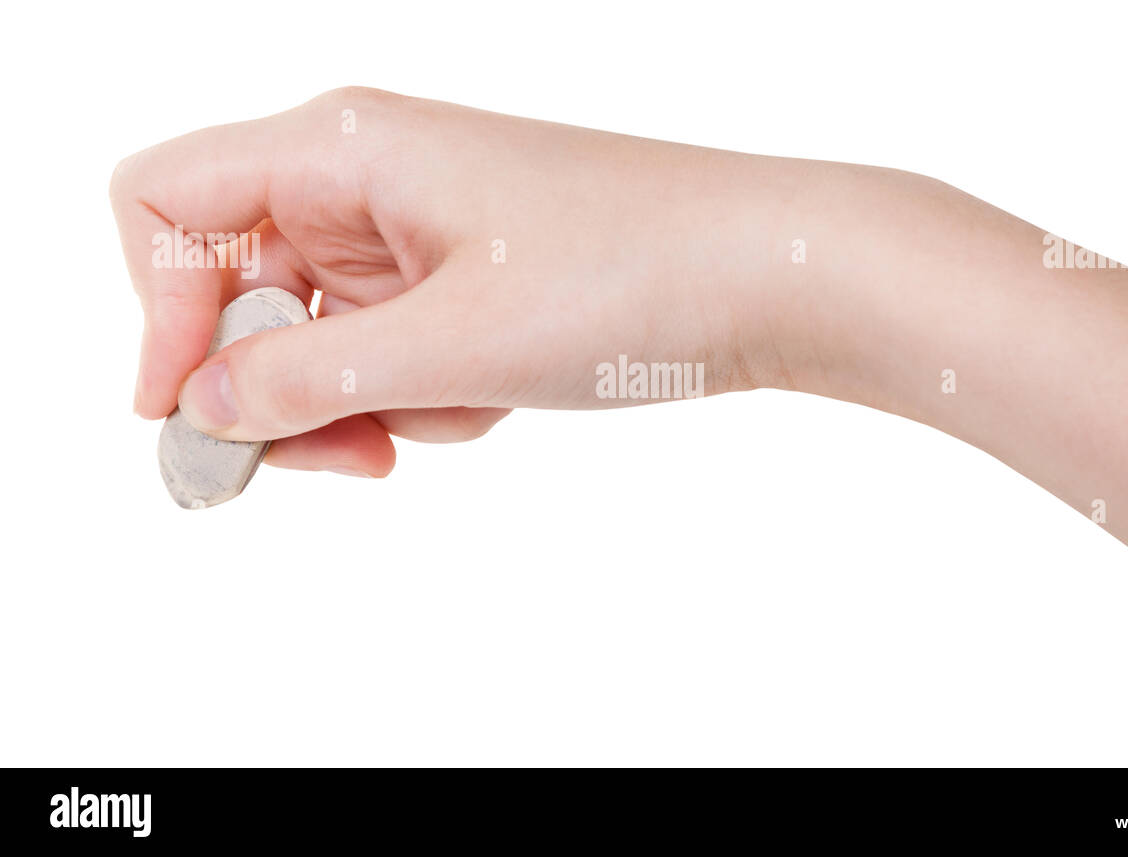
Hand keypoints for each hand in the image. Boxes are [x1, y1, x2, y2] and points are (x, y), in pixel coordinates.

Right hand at [111, 87, 832, 475]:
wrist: (770, 276)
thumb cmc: (629, 274)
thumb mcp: (449, 345)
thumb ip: (306, 381)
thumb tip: (201, 407)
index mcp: (341, 149)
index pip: (166, 204)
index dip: (155, 311)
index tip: (183, 412)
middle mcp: (368, 178)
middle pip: (241, 288)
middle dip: (277, 389)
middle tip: (341, 461)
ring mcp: (419, 231)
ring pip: (321, 338)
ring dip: (367, 402)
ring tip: (459, 409)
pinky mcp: (465, 278)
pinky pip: (394, 353)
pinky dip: (428, 394)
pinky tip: (499, 395)